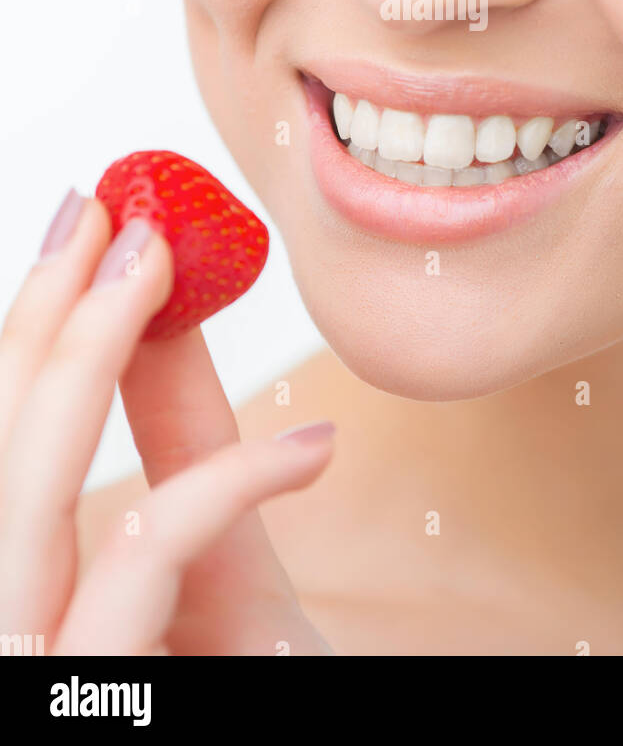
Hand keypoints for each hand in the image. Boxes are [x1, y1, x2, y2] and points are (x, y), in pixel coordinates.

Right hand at [0, 189, 333, 654]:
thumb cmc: (258, 680)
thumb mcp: (221, 593)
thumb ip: (198, 490)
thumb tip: (179, 336)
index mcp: (42, 601)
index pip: (19, 451)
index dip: (41, 338)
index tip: (84, 231)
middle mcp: (21, 623)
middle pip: (6, 454)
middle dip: (50, 318)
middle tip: (111, 212)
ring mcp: (39, 664)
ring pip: (34, 492)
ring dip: (92, 350)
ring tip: (160, 254)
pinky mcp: (90, 692)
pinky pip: (145, 554)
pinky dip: (225, 480)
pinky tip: (310, 445)